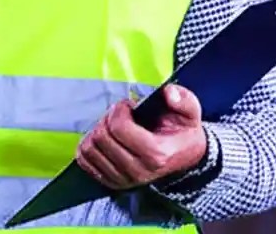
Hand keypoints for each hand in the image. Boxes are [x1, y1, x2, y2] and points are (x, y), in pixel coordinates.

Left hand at [75, 85, 206, 190]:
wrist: (185, 159)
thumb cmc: (183, 133)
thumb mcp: (190, 113)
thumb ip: (183, 100)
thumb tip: (169, 93)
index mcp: (156, 154)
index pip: (118, 128)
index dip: (119, 109)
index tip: (129, 106)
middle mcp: (138, 171)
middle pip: (101, 137)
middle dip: (108, 118)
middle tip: (120, 114)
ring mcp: (123, 180)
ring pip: (89, 149)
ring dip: (97, 131)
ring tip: (113, 127)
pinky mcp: (111, 182)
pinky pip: (84, 161)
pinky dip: (88, 146)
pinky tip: (103, 139)